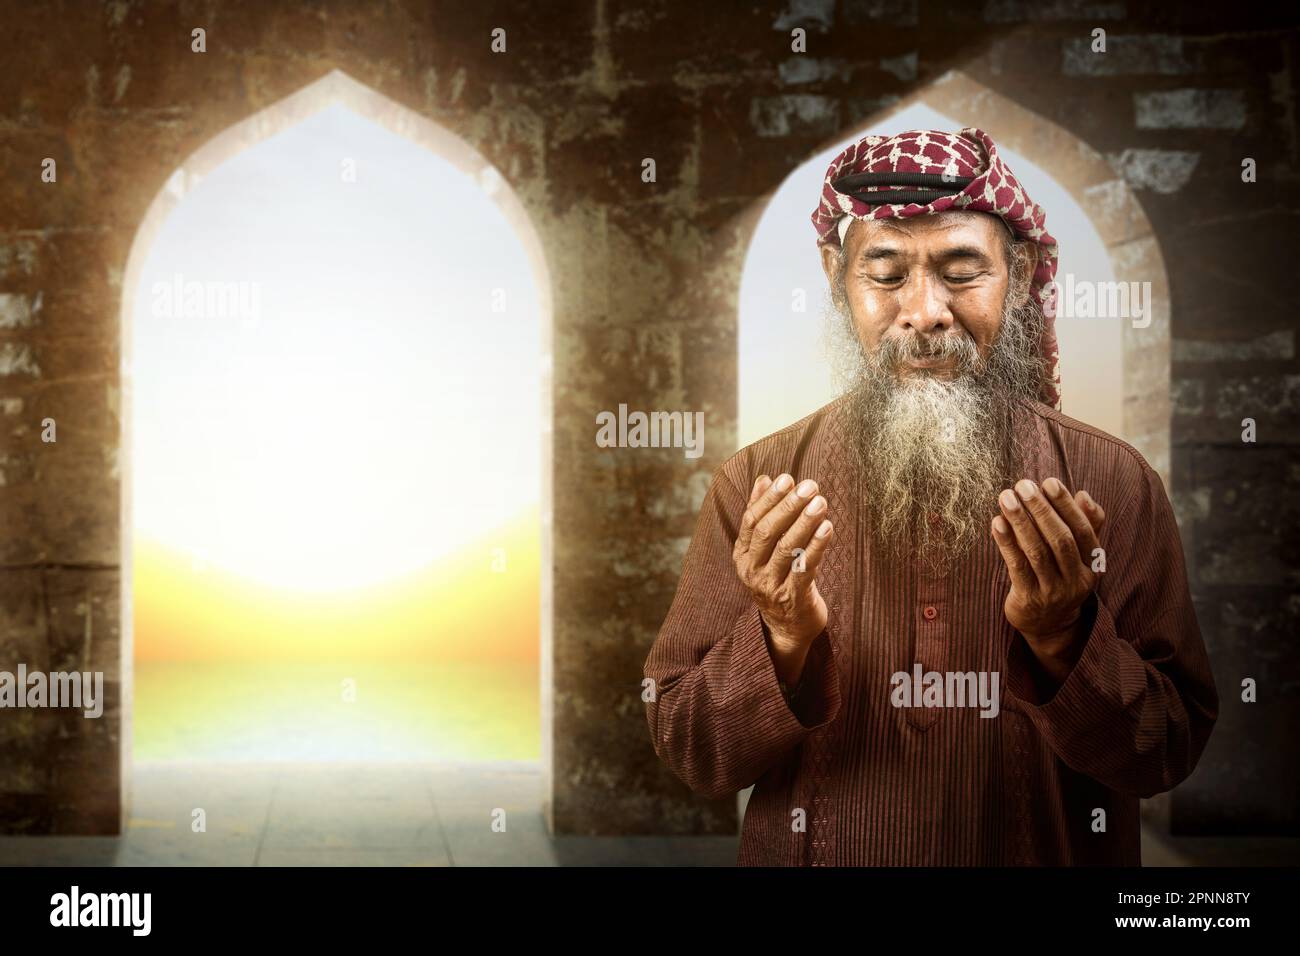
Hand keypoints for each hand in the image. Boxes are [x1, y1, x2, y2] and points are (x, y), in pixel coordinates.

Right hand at [733, 473, 833, 651]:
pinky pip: (805, 569)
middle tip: (809, 486)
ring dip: (805, 522)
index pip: (752, 521)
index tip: (787, 478)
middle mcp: (752, 570)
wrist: (786, 627)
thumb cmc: (778, 578)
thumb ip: (762, 515)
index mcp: (742, 555)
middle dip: (789, 506)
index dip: (768, 499)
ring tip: (821, 502)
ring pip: (786, 549)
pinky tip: (828, 528)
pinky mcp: (793, 598)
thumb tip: (764, 479)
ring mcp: (771, 586)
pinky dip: (817, 546)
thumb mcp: (763, 549)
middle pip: (768, 533)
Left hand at [991, 477, 1106, 662]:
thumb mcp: (1079, 555)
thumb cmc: (1062, 576)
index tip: (1049, 482)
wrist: (1049, 624)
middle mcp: (1076, 579)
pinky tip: (996, 523)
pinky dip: (1006, 542)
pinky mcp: (1029, 599)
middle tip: (1023, 485)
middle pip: (1060, 539)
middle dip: (1041, 509)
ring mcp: (1053, 592)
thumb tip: (1085, 495)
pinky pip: (1017, 566)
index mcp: (1092, 564)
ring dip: (1020, 521)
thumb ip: (1086, 525)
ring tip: (1006, 498)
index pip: (1083, 530)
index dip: (1066, 506)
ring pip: (1037, 551)